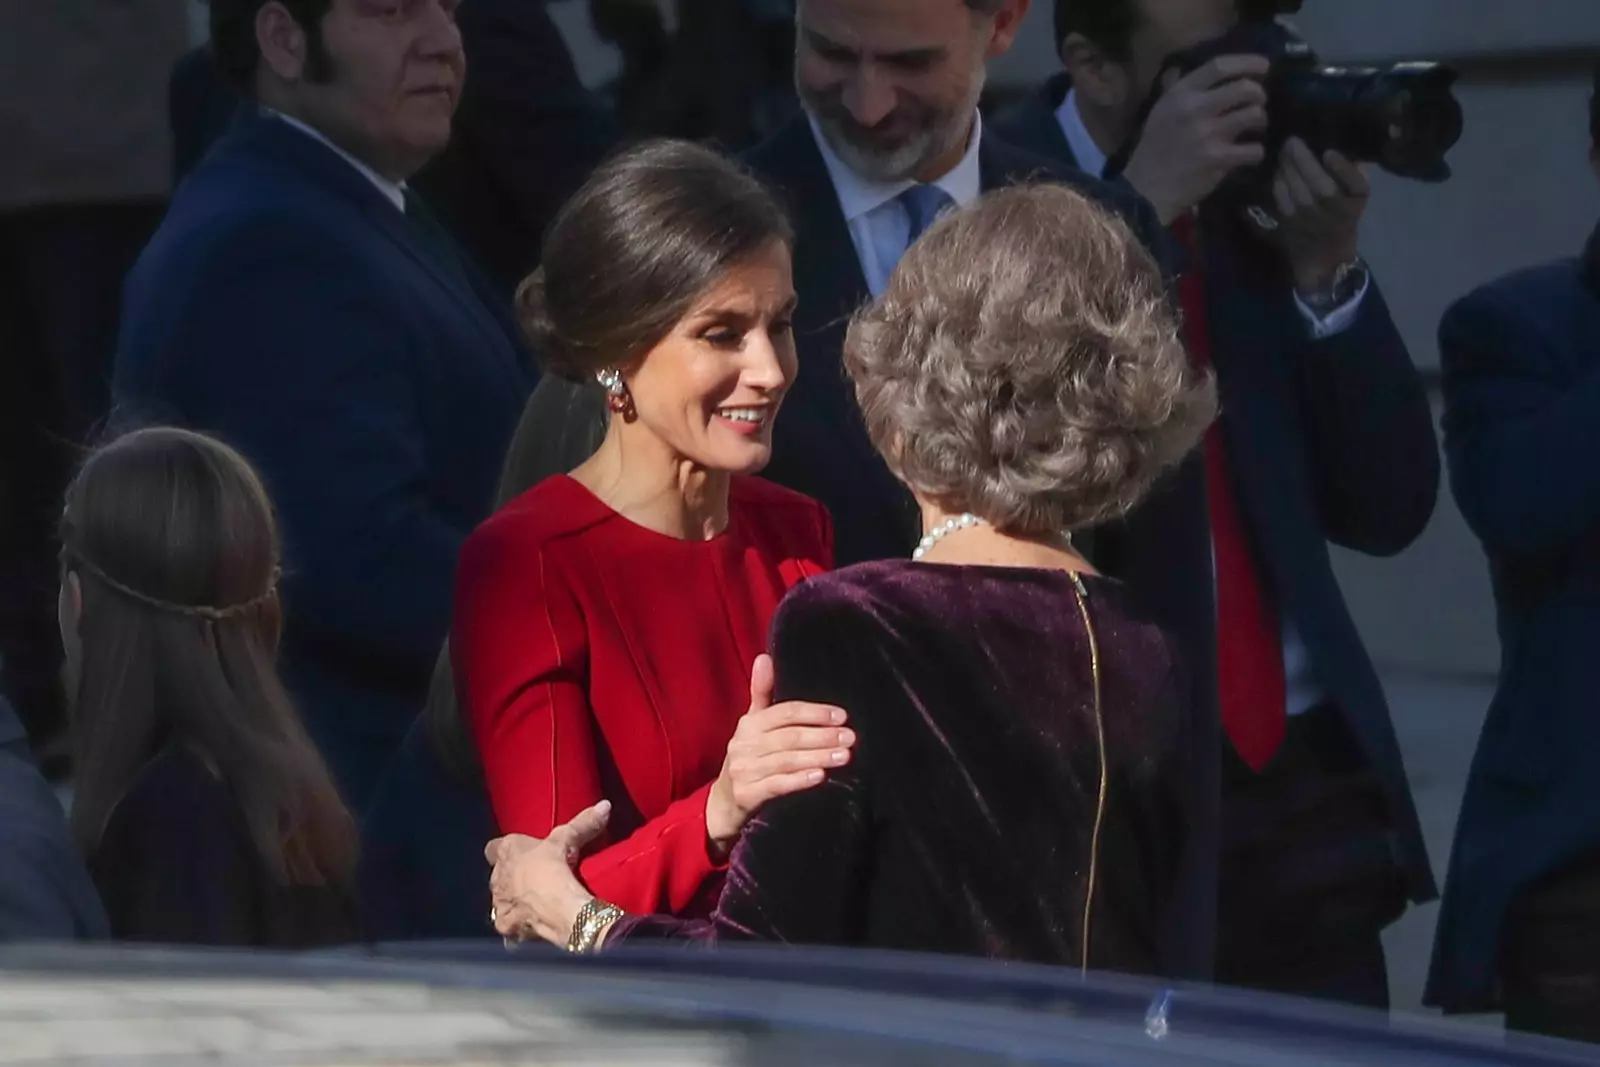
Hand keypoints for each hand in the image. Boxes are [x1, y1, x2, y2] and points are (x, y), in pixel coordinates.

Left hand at [486, 800, 611, 946]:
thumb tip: (604, 805)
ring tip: (537, 903)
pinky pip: (510, 926)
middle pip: (500, 875)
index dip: (508, 850)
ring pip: (503, 901)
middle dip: (513, 876)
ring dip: (515, 901)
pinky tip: (535, 925)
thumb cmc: (554, 868)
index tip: (524, 852)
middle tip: (536, 877)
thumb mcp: (568, 840)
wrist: (556, 911)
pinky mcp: (507, 927)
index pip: (494, 847)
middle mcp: (496, 878)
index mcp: (506, 852)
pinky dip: (521, 926)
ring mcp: (499, 905)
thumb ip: (583, 822)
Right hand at [704, 654, 853, 853]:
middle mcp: (744, 744)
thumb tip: (765, 657)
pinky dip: (799, 780)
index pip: (786, 712)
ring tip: (843, 756)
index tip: (841, 716)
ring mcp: (744, 770)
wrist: (724, 803)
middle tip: (850, 737)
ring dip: (817, 757)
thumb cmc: (748, 758)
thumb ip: (762, 692)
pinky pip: (776, 785)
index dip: (815, 712)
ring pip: (786, 760)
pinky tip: (820, 777)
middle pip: (789, 736)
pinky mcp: (747, 795)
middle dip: (822, 736)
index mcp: (750, 724)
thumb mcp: (752, 725)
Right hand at [1120, 55, 1270, 224]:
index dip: (1247, 62)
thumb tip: (1188, 69)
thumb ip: (1176, 89)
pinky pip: (1254, 149)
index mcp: (1180, 94)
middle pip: (1245, 88)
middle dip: (1259, 94)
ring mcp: (1208, 134)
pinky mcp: (1218, 159)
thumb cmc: (1154, 149)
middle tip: (1258, 102)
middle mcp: (1195, 108)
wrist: (1146, 189)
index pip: (1219, 66)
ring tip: (1255, 128)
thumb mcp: (1160, 111)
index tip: (1264, 66)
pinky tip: (1249, 155)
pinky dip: (1256, 152)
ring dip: (1261, 121)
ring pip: (1254, 115)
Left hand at [1271, 138, 1368, 294]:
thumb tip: (1340, 147)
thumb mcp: (1355, 196)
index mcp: (1356, 204)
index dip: (1343, 169)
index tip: (1328, 152)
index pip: (1356, 186)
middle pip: (1322, 189)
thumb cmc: (1343, 215)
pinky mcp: (1293, 228)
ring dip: (1288, 171)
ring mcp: (1313, 224)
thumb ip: (1351, 173)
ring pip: (1299, 195)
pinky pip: (1284, 204)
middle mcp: (1337, 216)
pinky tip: (1279, 171)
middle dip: (1304, 162)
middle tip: (1292, 141)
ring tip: (1284, 152)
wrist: (1325, 255)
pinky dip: (1279, 185)